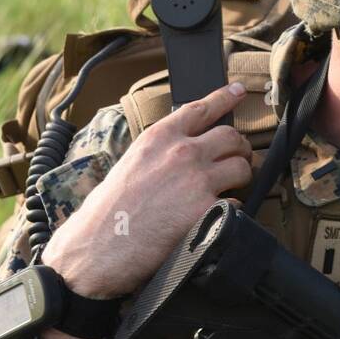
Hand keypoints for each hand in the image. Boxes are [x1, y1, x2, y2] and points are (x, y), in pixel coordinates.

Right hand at [42, 82, 252, 298]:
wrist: (97, 247)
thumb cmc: (108, 211)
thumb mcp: (132, 162)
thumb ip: (162, 149)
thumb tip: (188, 146)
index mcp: (159, 137)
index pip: (201, 108)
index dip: (225, 97)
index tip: (238, 91)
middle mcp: (182, 153)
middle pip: (231, 136)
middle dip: (240, 147)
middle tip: (240, 156)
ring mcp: (197, 180)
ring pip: (242, 166)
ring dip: (242, 175)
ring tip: (233, 185)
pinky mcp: (206, 210)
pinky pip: (237, 201)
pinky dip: (233, 207)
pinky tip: (220, 212)